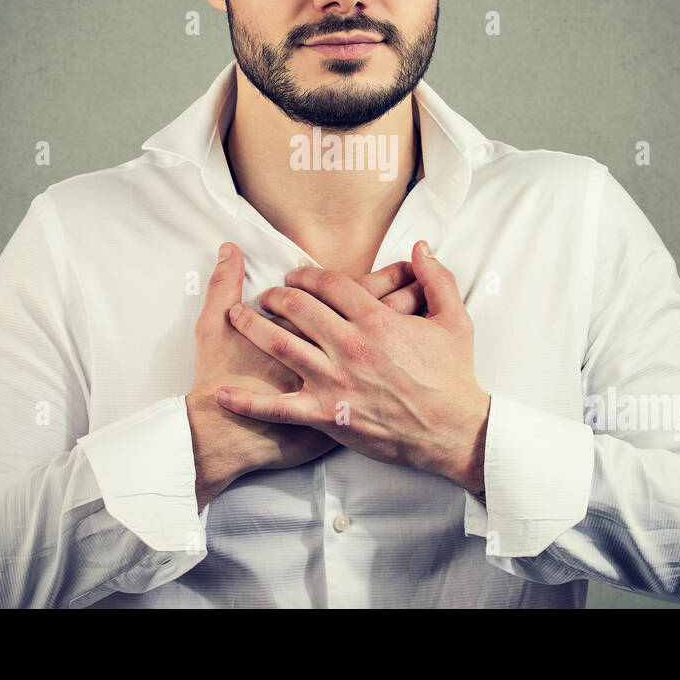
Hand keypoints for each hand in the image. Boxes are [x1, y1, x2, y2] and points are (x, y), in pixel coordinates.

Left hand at [217, 241, 489, 491]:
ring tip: (235, 316)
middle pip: (298, 307)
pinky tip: (223, 393)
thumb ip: (437, 279)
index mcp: (376, 319)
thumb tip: (420, 247)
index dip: (307, 274)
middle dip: (276, 295)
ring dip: (252, 326)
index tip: (296, 275)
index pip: (329, 284)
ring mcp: (335, 380)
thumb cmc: (454, 378)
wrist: (454, 431)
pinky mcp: (327, 415)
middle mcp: (349, 345)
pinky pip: (278, 407)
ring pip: (280, 345)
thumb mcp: (455, 320)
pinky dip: (248, 401)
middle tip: (267, 294)